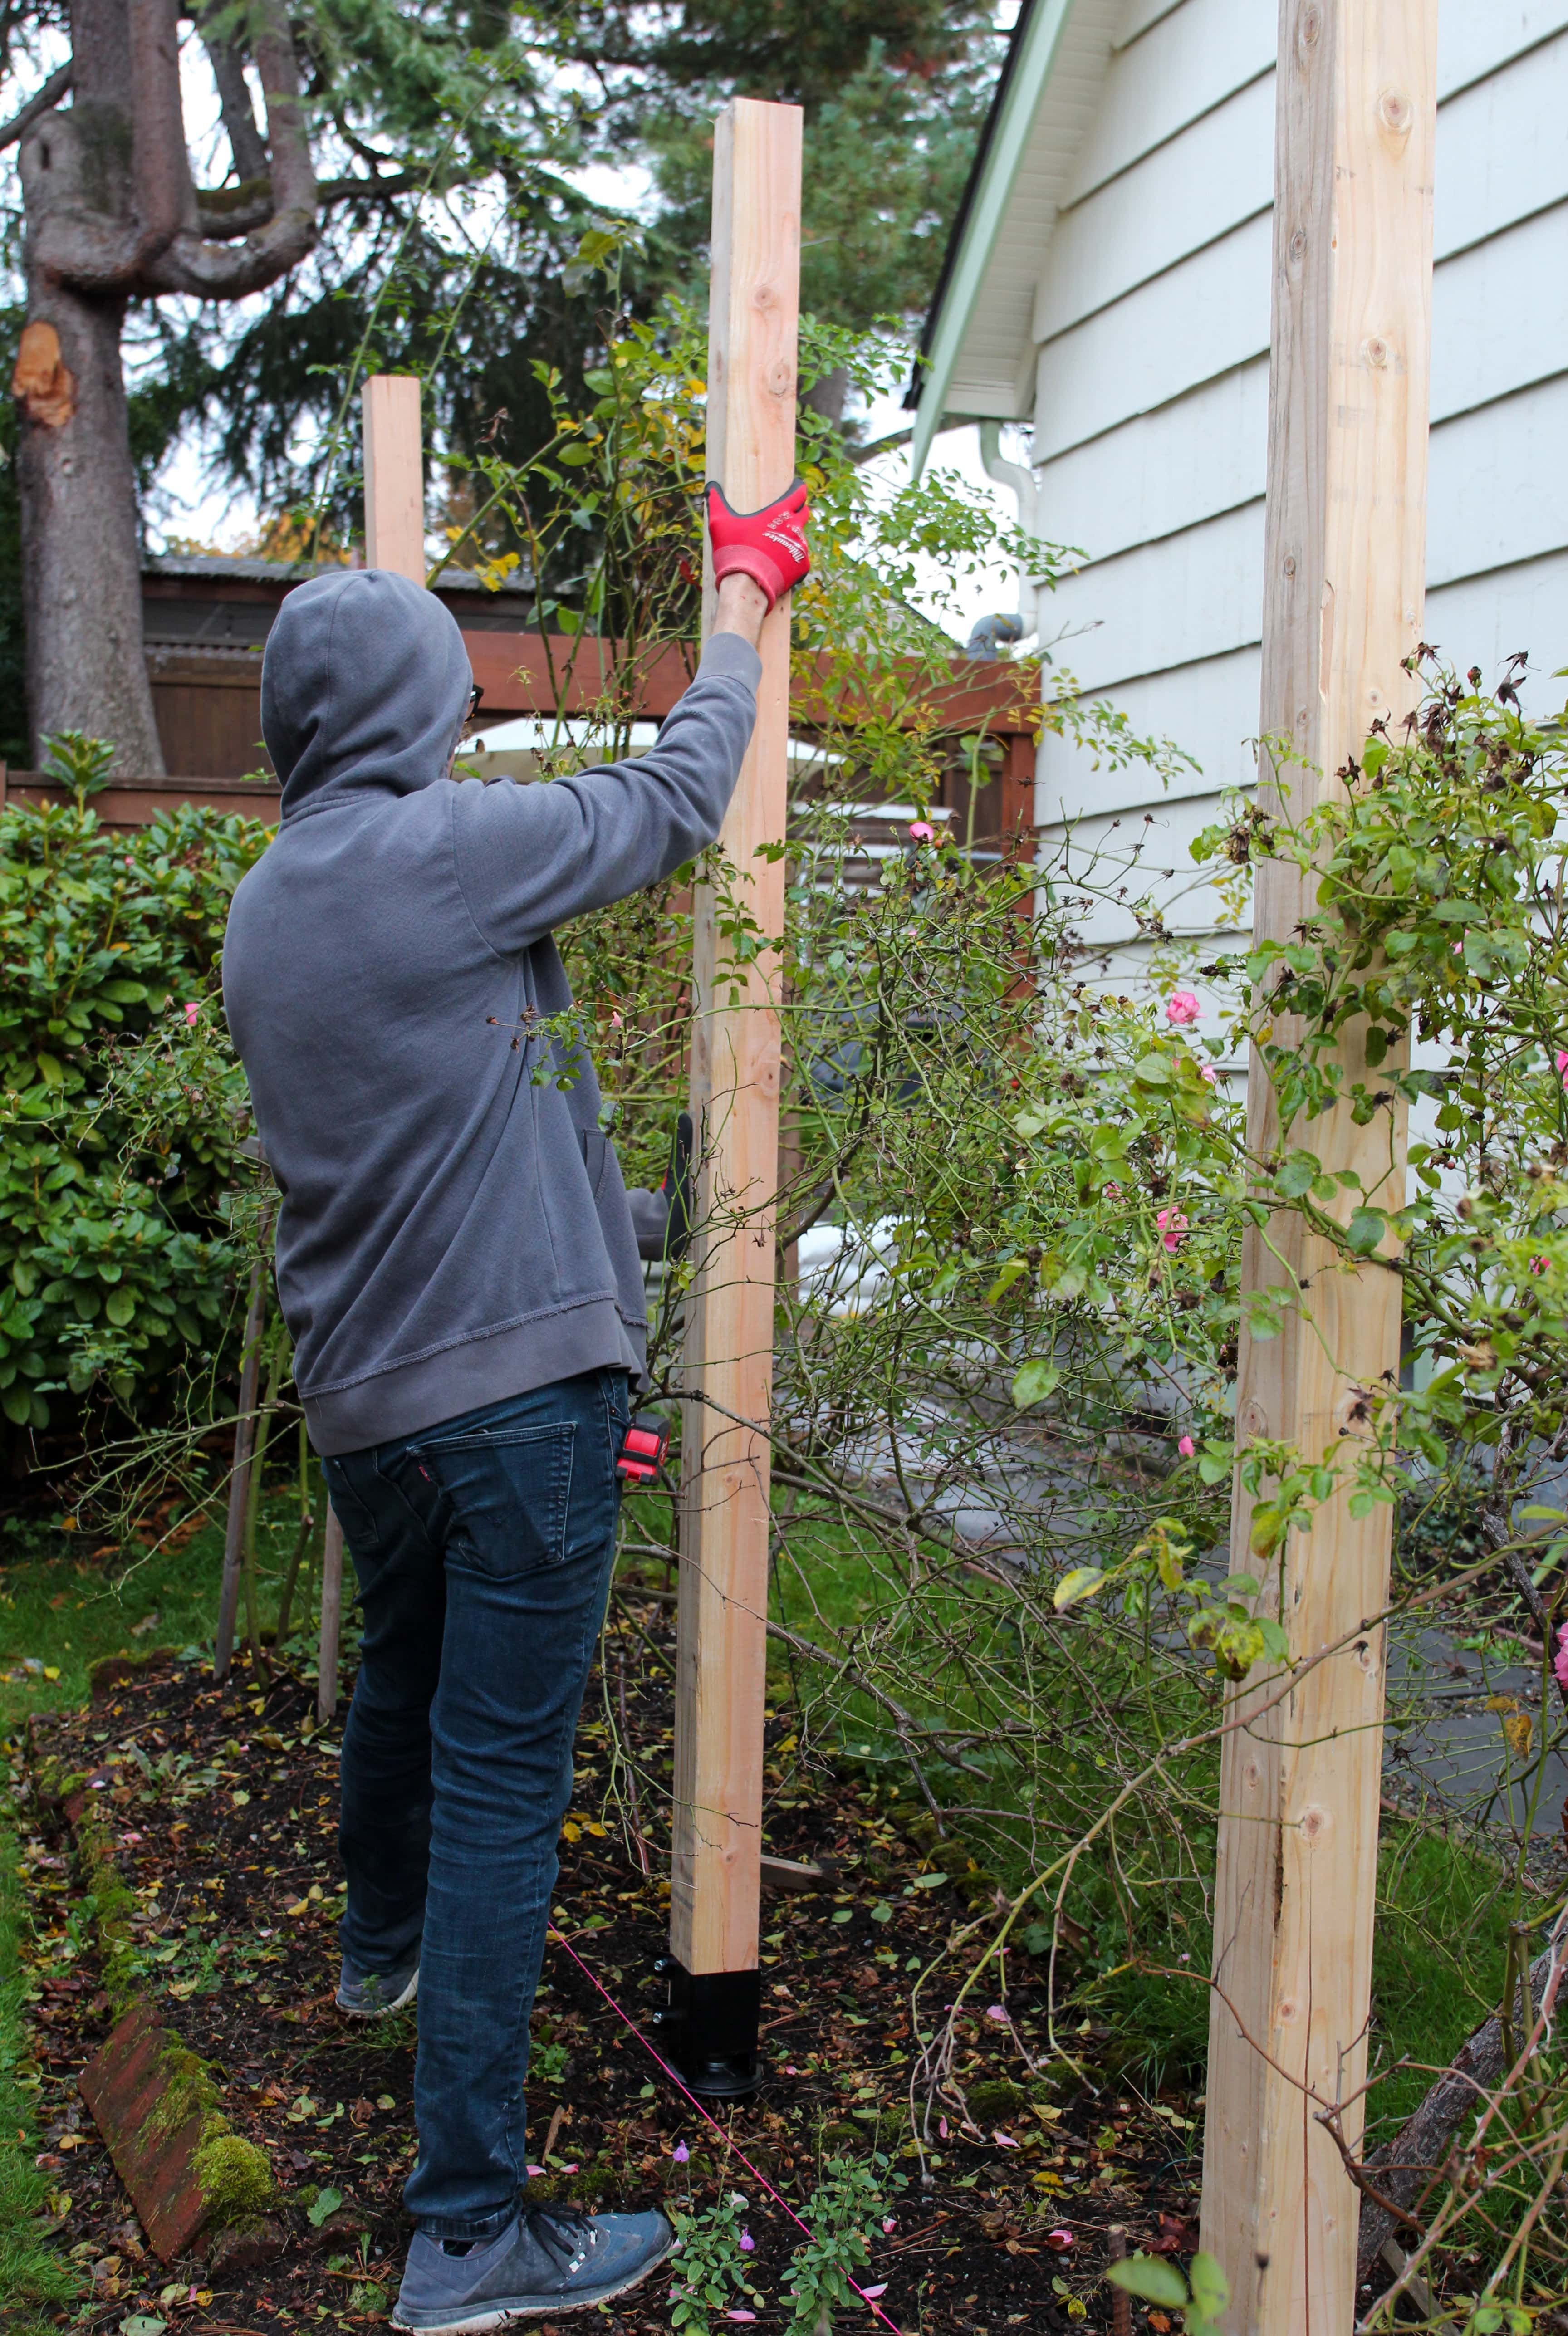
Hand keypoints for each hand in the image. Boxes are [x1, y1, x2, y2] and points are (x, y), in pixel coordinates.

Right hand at [706, 478, 810, 609]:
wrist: (747, 585)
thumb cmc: (734, 550)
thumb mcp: (719, 523)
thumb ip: (716, 502)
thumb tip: (711, 487)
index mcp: (779, 512)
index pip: (797, 495)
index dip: (799, 490)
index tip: (799, 488)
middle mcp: (794, 527)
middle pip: (803, 514)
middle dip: (798, 513)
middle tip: (788, 517)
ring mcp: (801, 547)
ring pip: (801, 538)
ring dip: (792, 539)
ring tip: (776, 548)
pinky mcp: (803, 566)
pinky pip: (800, 560)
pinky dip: (792, 561)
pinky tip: (779, 565)